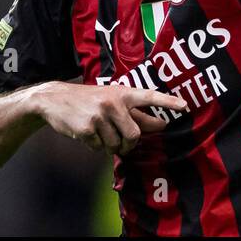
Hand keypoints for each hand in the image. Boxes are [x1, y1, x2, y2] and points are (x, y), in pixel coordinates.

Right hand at [34, 82, 187, 155]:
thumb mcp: (113, 100)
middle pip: (134, 135)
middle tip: (121, 142)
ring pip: (116, 145)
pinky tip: (86, 133)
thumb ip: (137, 113)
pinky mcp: (87, 128)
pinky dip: (94, 145)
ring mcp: (100, 115)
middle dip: (128, 144)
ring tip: (99, 132)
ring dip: (109, 145)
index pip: (150, 97)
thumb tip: (162, 124)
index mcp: (123, 93)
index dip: (168, 103)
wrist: (54, 99)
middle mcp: (114, 102)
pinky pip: (99, 148)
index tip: (186, 106)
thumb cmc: (91, 100)